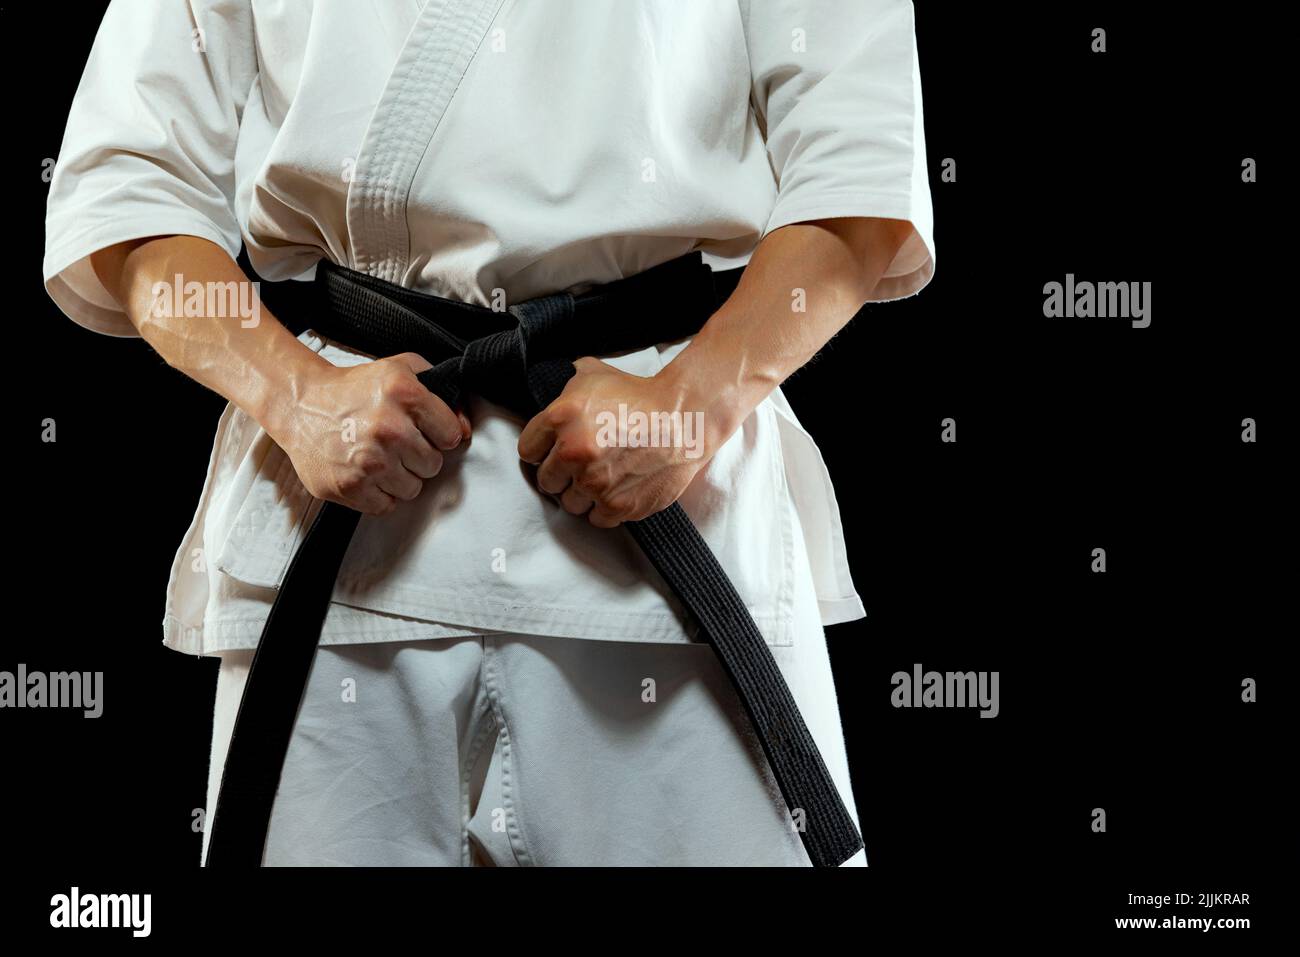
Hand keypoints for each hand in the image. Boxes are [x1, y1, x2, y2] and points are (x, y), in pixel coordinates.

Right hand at [267, 353, 470, 514]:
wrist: (301, 405)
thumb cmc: (353, 389)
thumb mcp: (400, 370)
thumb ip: (440, 392)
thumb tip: (463, 428)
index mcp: (403, 394)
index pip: (451, 434)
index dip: (441, 433)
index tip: (426, 430)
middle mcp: (388, 428)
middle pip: (433, 465)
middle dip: (418, 456)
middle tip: (396, 443)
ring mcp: (368, 461)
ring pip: (412, 489)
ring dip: (400, 477)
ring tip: (380, 457)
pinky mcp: (349, 487)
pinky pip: (386, 505)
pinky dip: (379, 493)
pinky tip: (366, 472)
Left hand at [517, 356, 719, 527]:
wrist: (684, 418)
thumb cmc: (642, 396)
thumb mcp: (595, 375)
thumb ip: (567, 388)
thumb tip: (556, 392)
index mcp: (560, 418)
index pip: (528, 450)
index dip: (542, 450)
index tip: (553, 452)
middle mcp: (573, 453)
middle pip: (546, 481)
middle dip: (561, 474)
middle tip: (580, 465)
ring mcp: (595, 482)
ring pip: (570, 503)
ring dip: (581, 494)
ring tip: (601, 477)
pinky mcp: (617, 505)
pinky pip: (596, 518)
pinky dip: (604, 508)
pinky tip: (615, 489)